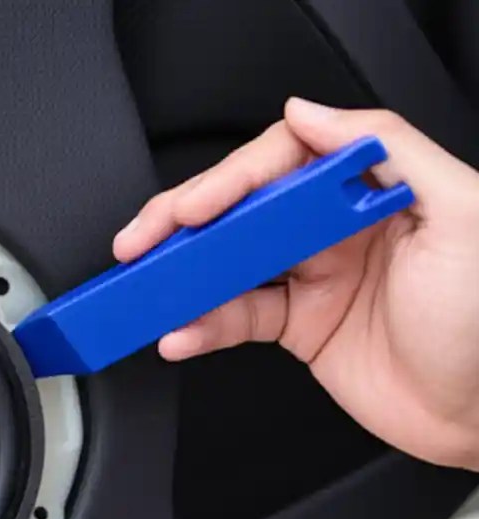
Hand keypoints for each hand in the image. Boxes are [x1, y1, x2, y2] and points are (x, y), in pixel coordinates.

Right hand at [114, 97, 478, 471]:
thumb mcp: (462, 215)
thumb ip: (390, 149)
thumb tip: (309, 115)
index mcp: (367, 191)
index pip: (280, 164)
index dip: (229, 181)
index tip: (197, 208)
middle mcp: (333, 229)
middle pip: (240, 211)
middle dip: (181, 222)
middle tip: (142, 240)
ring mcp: (312, 278)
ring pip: (226, 264)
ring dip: (180, 276)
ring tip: (145, 287)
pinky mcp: (299, 328)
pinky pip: (235, 319)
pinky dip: (200, 327)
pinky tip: (180, 333)